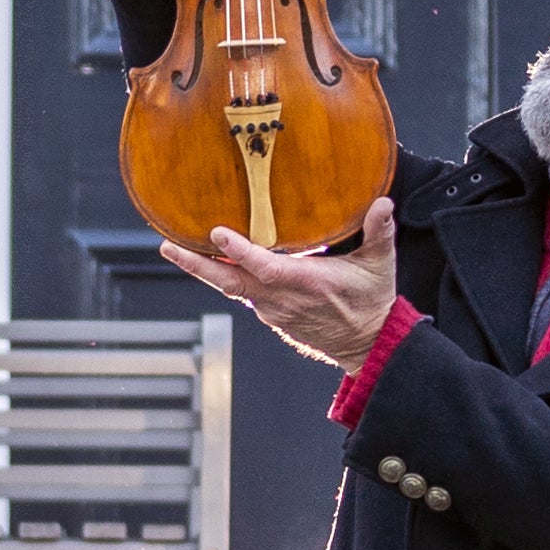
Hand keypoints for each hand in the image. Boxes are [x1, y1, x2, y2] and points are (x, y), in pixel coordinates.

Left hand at [160, 194, 397, 371]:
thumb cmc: (371, 302)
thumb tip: (382, 204)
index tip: (217, 234)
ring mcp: (272, 310)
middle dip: (196, 264)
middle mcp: (282, 299)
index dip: (240, 252)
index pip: (266, 267)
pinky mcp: (270, 315)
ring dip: (203, 269)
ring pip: (230, 288)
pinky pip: (241, 293)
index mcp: (306, 283)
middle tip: (167, 246)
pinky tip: (210, 261)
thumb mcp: (380, 266)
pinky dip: (224, 277)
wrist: (366, 345)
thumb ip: (379, 232)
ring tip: (175, 248)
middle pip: (230, 282)